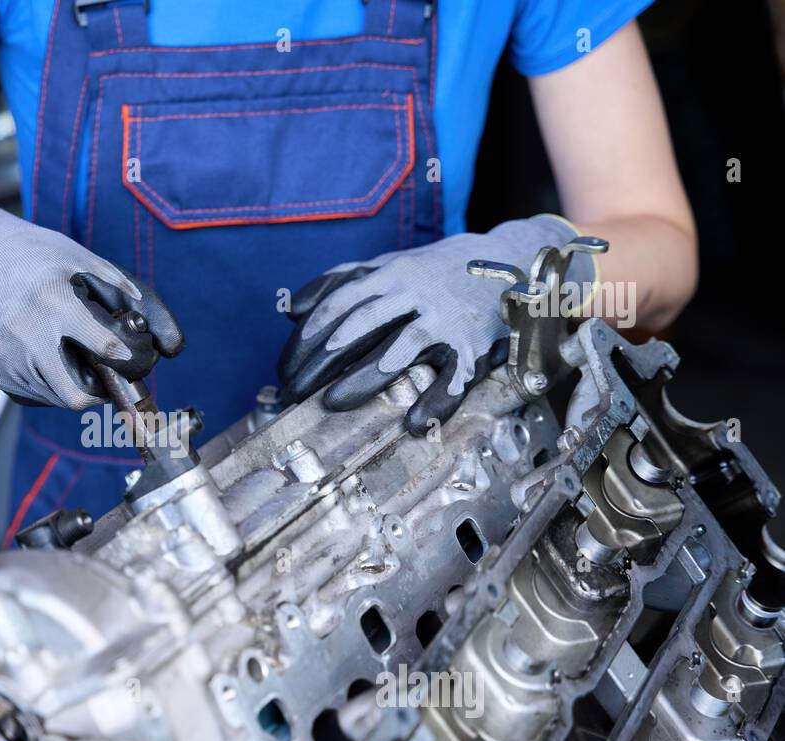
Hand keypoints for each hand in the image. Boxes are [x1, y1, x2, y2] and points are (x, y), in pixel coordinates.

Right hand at [0, 201, 181, 409]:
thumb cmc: (34, 256)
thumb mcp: (80, 258)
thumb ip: (122, 289)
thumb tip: (164, 335)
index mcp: (54, 301)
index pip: (107, 348)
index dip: (129, 358)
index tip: (133, 356)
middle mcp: (26, 333)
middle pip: (78, 396)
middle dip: (100, 392)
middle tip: (106, 376)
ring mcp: (5, 357)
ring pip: (55, 400)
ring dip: (73, 388)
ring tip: (72, 357)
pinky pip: (31, 395)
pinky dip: (46, 385)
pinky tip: (44, 356)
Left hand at [278, 216, 585, 434]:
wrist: (510, 259)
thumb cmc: (436, 270)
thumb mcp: (389, 264)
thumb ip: (342, 282)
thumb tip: (293, 308)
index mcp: (390, 274)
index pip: (338, 305)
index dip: (308, 338)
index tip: (286, 366)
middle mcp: (415, 294)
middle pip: (358, 326)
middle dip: (322, 361)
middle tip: (295, 391)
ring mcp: (444, 319)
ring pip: (398, 351)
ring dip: (363, 380)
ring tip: (333, 404)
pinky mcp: (473, 343)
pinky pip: (453, 378)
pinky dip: (434, 403)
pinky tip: (411, 425)